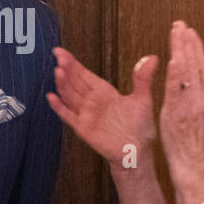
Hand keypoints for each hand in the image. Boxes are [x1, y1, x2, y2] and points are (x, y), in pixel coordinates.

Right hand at [46, 46, 159, 168]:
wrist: (137, 151)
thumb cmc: (139, 127)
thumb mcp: (143, 99)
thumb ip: (143, 78)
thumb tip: (153, 57)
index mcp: (103, 91)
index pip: (83, 73)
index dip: (72, 62)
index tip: (60, 51)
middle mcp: (91, 100)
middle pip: (74, 81)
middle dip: (66, 68)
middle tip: (58, 56)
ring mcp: (85, 114)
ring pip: (69, 95)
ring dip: (62, 84)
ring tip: (58, 71)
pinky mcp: (83, 128)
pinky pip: (68, 116)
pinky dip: (59, 107)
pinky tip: (51, 97)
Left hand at [159, 22, 203, 198]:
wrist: (195, 168)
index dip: (198, 48)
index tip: (191, 33)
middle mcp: (202, 100)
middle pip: (194, 65)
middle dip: (187, 43)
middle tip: (180, 25)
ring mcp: (187, 106)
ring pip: (183, 72)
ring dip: (178, 50)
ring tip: (174, 33)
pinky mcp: (172, 113)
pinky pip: (173, 89)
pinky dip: (172, 72)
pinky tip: (170, 57)